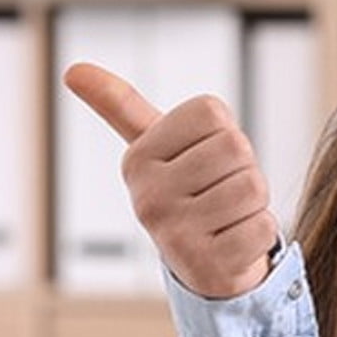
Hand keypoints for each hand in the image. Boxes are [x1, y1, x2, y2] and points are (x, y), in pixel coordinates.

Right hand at [62, 62, 279, 299]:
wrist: (204, 267)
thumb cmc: (189, 193)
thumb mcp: (155, 147)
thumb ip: (121, 106)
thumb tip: (72, 69)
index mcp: (137, 159)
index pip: (211, 112)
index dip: (222, 132)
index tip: (204, 159)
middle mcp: (147, 196)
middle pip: (237, 147)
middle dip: (242, 168)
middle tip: (219, 192)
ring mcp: (174, 234)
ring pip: (254, 187)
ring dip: (254, 203)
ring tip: (226, 218)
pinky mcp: (207, 265)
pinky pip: (264, 226)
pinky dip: (260, 234)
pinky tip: (234, 245)